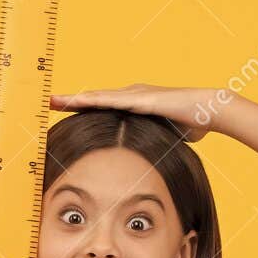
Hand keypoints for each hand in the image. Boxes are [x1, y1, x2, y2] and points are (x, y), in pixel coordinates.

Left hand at [49, 83, 215, 142]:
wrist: (209, 110)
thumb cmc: (190, 124)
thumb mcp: (163, 136)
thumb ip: (152, 143)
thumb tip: (147, 162)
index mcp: (134, 105)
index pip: (102, 107)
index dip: (82, 109)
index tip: (63, 112)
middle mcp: (131, 96)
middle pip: (94, 99)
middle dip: (72, 101)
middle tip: (49, 103)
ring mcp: (134, 95)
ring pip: (97, 97)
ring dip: (75, 99)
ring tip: (54, 100)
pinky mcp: (139, 99)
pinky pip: (110, 100)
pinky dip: (92, 100)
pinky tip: (76, 100)